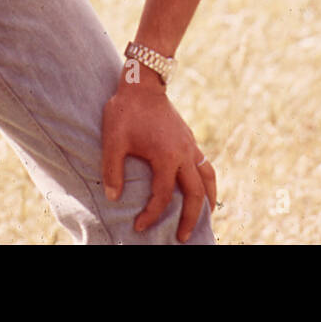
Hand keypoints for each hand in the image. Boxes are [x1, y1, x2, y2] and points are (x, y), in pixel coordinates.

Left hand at [101, 76, 217, 242]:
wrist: (142, 83)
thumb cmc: (126, 111)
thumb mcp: (113, 140)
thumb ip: (112, 170)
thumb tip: (113, 198)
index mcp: (167, 156)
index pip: (163, 195)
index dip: (151, 215)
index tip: (138, 226)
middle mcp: (184, 153)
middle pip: (195, 193)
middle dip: (190, 218)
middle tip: (182, 238)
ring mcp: (190, 145)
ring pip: (208, 178)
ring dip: (208, 200)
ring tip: (206, 218)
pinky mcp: (189, 139)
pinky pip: (205, 165)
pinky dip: (206, 182)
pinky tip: (201, 190)